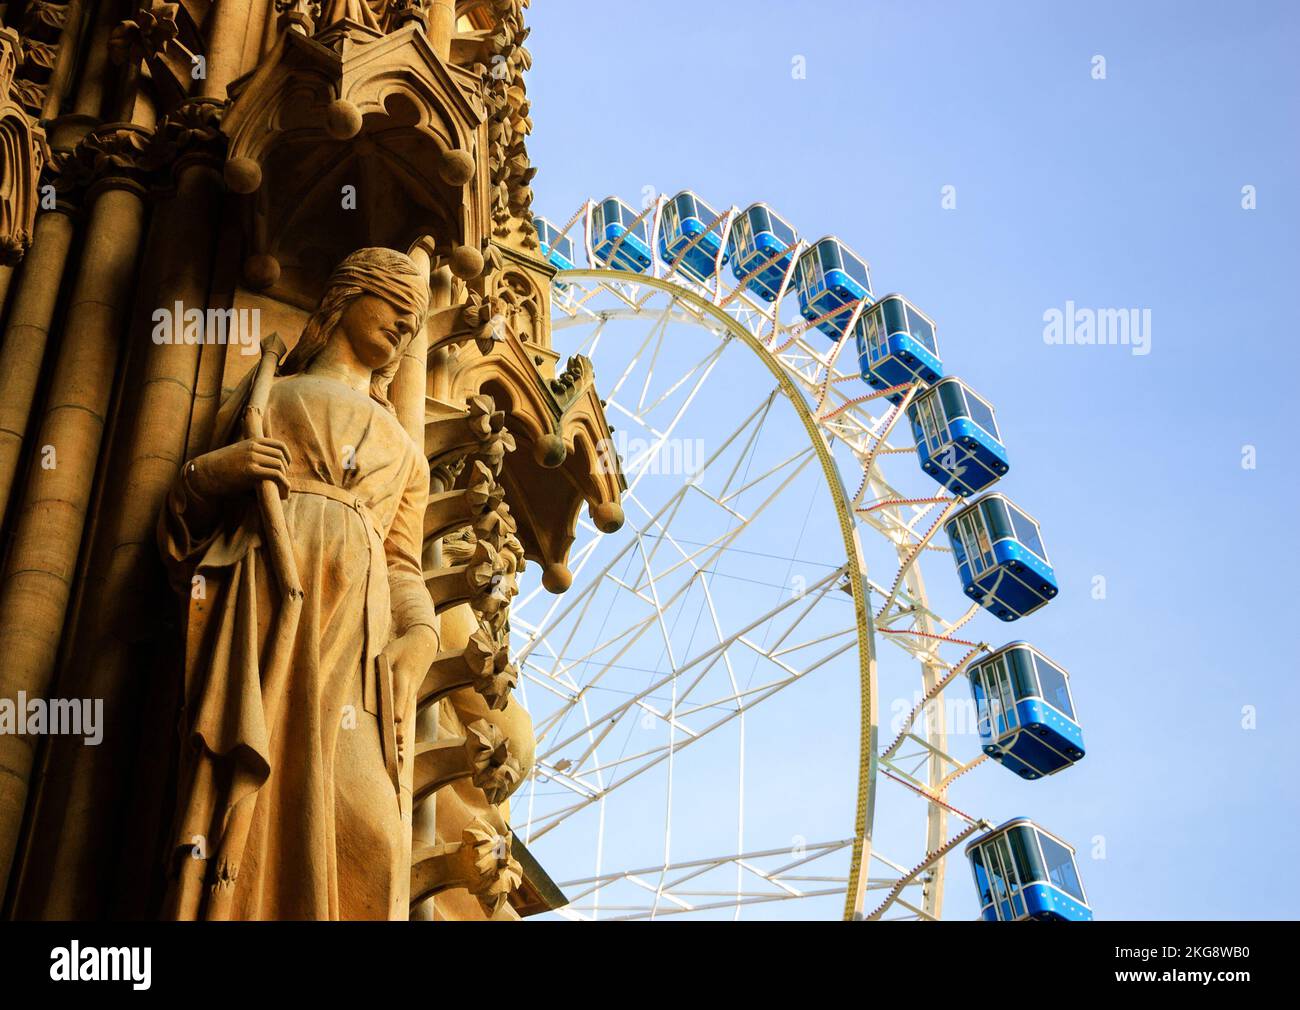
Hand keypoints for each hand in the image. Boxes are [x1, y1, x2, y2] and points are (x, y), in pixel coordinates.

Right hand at [186, 437, 292, 500]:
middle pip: (281, 457)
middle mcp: (254, 448)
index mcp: (252, 442)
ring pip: (280, 466)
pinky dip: (283, 485)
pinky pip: (275, 475)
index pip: (279, 445)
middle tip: (283, 483)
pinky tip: (283, 494)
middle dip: (286, 471)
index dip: (287, 457)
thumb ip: (254, 457)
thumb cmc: (221, 468)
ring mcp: (252, 458)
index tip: (287, 468)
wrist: (203, 474)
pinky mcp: (251, 471)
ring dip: (285, 481)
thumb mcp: (238, 455)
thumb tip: (271, 469)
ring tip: (283, 491)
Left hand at [381, 625, 438, 763]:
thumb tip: (367, 681)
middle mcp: (410, 686)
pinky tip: (400, 741)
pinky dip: (405, 725)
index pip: (400, 692)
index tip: (397, 719)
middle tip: (398, 741)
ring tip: (399, 747)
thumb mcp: (390, 650)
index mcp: (404, 674)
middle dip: (402, 725)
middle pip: (405, 707)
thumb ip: (380, 663)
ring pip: (408, 712)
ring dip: (404, 729)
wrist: (425, 644)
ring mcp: (413, 691)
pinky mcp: (412, 694)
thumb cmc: (403, 647)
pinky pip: (408, 711)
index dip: (398, 705)